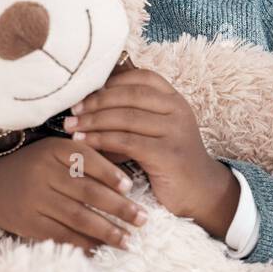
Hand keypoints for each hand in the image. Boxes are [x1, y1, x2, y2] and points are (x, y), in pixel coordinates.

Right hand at [0, 136, 147, 254]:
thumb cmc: (32, 167)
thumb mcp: (53, 153)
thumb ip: (83, 159)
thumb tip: (126, 180)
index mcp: (52, 150)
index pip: (87, 160)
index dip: (111, 174)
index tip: (131, 187)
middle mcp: (43, 173)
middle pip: (88, 192)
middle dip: (119, 208)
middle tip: (143, 219)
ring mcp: (34, 199)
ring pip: (78, 217)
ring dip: (107, 231)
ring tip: (128, 241)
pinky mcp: (29, 223)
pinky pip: (62, 235)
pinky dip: (84, 243)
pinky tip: (101, 249)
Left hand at [62, 68, 239, 240]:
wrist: (201, 193)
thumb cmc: (169, 161)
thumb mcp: (155, 132)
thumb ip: (133, 115)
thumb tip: (88, 104)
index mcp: (175, 100)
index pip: (141, 78)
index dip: (111, 83)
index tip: (86, 93)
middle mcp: (178, 110)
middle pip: (129, 96)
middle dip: (95, 102)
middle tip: (71, 110)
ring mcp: (175, 131)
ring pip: (125, 118)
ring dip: (93, 121)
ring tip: (71, 127)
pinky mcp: (168, 154)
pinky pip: (127, 141)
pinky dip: (100, 140)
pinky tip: (83, 143)